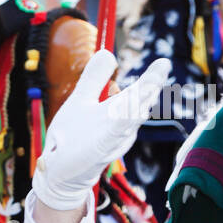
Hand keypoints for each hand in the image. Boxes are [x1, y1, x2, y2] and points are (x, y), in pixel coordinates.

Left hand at [31, 50, 170, 210]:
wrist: (59, 171)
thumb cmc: (72, 138)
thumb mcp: (81, 100)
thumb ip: (94, 78)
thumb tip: (106, 52)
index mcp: (117, 111)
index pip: (138, 92)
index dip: (151, 77)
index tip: (163, 62)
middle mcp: (120, 126)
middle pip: (138, 103)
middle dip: (149, 86)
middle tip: (163, 66)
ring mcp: (111, 139)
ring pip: (129, 119)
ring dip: (138, 103)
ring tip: (149, 87)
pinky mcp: (99, 151)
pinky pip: (113, 137)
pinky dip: (121, 126)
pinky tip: (129, 116)